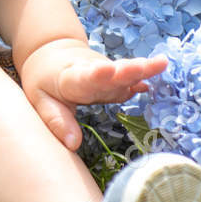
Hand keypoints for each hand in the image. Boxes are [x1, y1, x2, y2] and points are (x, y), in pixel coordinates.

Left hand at [17, 38, 165, 151]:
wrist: (51, 55)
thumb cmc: (44, 82)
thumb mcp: (40, 101)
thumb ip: (57, 122)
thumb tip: (73, 145)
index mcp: (70, 79)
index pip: (83, 78)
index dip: (96, 75)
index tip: (107, 70)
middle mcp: (91, 73)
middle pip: (110, 74)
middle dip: (127, 71)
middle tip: (142, 67)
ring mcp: (105, 73)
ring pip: (124, 73)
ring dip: (141, 70)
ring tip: (160, 64)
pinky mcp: (115, 76)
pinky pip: (130, 78)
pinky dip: (144, 75)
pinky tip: (159, 69)